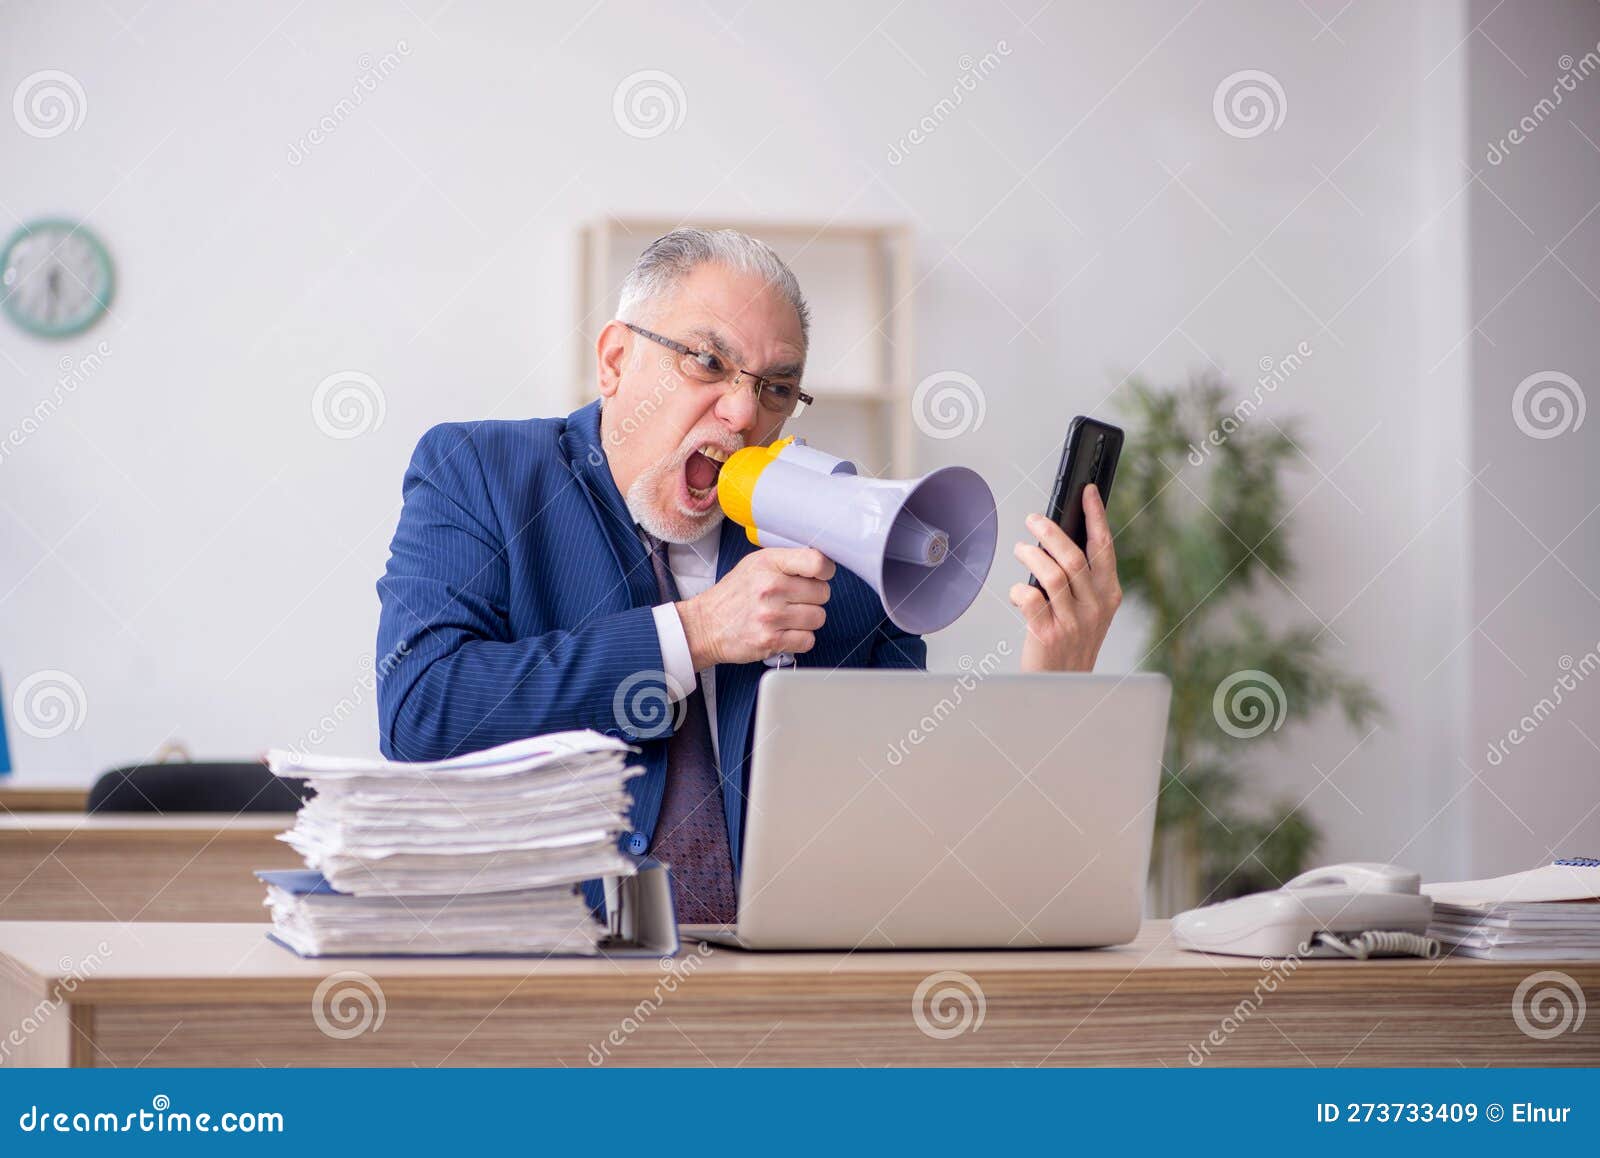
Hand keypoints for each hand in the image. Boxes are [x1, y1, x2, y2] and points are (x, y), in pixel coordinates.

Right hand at [677, 547, 834, 667]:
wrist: (705, 625)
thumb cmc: (734, 594)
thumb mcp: (755, 564)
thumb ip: (787, 561)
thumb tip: (822, 565)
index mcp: (768, 563)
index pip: (816, 563)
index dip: (825, 571)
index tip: (820, 576)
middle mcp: (770, 587)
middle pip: (823, 593)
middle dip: (813, 598)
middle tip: (795, 601)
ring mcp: (771, 616)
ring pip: (818, 618)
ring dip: (807, 620)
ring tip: (788, 617)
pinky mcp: (771, 641)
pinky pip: (808, 640)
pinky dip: (800, 639)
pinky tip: (785, 632)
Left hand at [1009, 484, 1122, 671]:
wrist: (1063, 688)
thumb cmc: (1070, 645)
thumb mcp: (1088, 612)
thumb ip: (1081, 581)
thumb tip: (1058, 540)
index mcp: (1109, 596)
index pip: (1104, 548)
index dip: (1096, 516)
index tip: (1086, 492)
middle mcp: (1096, 608)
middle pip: (1074, 557)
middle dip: (1051, 531)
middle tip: (1034, 520)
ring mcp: (1074, 623)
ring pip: (1052, 574)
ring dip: (1031, 555)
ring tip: (1020, 549)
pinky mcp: (1049, 636)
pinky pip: (1031, 599)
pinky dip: (1019, 590)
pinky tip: (1017, 592)